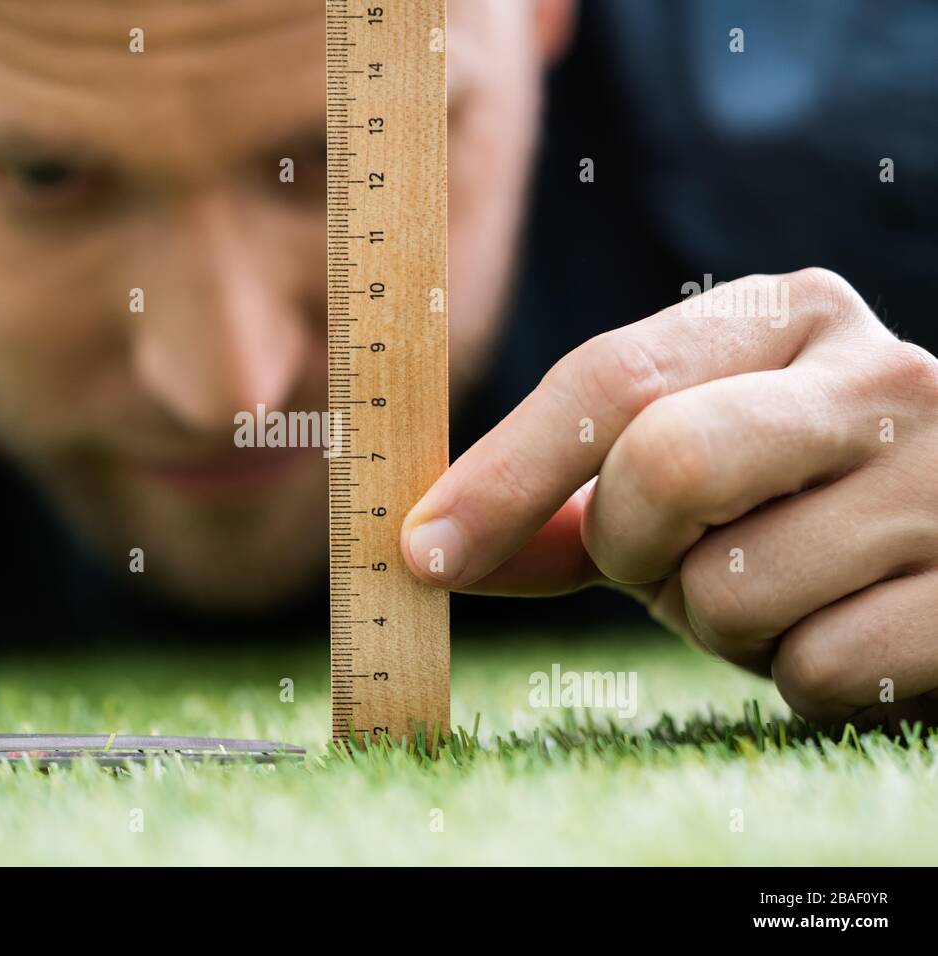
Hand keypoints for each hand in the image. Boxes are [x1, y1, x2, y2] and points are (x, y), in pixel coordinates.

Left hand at [402, 269, 937, 725]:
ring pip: (733, 591)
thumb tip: (428, 548)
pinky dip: (799, 679)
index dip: (503, 474)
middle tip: (664, 562)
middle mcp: (879, 373)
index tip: (426, 550)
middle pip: (666, 465)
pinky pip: (817, 669)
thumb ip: (561, 506)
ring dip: (721, 626)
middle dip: (632, 547)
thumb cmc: (795, 512)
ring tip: (781, 592)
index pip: (611, 377)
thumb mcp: (684, 482)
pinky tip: (847, 632)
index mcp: (785, 317)